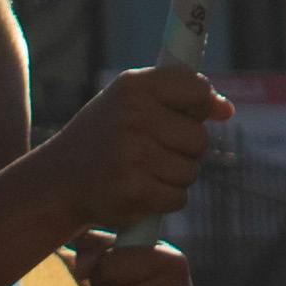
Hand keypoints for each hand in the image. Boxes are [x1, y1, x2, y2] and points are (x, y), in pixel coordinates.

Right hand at [34, 64, 224, 235]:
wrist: (58, 181)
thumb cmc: (105, 137)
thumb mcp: (133, 102)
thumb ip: (180, 98)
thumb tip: (227, 110)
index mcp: (133, 86)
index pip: (197, 89)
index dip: (198, 107)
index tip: (182, 116)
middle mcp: (133, 115)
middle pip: (199, 138)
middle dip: (185, 150)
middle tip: (153, 151)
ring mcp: (133, 154)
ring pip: (191, 170)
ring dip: (174, 177)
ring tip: (142, 171)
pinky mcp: (134, 191)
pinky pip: (179, 197)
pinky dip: (165, 199)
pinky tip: (139, 190)